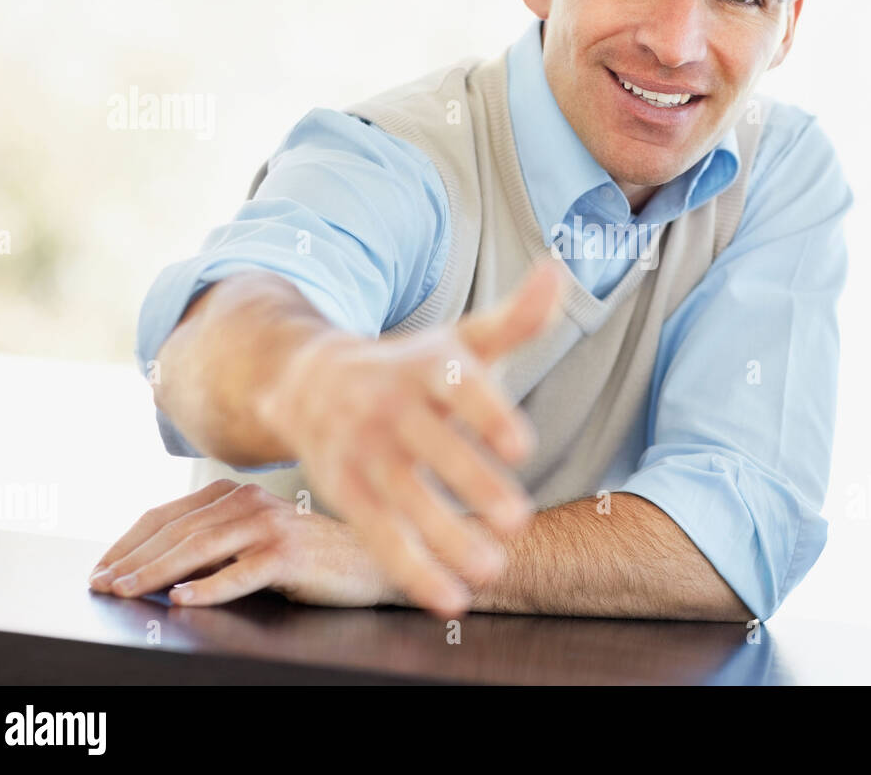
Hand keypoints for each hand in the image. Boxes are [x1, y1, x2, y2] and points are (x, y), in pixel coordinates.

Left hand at [87, 479, 403, 606]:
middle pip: (177, 531)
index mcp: (235, 493)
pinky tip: (181, 599)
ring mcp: (270, 524)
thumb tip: (151, 567)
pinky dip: (207, 587)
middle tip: (101, 585)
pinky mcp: (290, 553)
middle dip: (132, 559)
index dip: (128, 542)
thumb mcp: (255, 539)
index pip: (167, 515)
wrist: (371, 562)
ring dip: (156, 572)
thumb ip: (214, 542)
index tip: (100, 569)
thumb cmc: (310, 556)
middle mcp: (249, 501)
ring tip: (127, 590)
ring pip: (200, 548)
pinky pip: (240, 572)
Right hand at [252, 260, 563, 617]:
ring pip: (403, 498)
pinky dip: (411, 569)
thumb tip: (562, 270)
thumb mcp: (460, 339)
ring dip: (443, 538)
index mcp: (427, 365)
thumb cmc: (408, 365)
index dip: (488, 414)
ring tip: (492, 570)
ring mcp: (362, 451)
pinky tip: (449, 599)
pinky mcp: (343, 492)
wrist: (308, 380)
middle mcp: (390, 406)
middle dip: (473, 484)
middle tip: (518, 521)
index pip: (458, 386)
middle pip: (433, 447)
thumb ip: (517, 319)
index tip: (522, 446)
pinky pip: (376, 534)